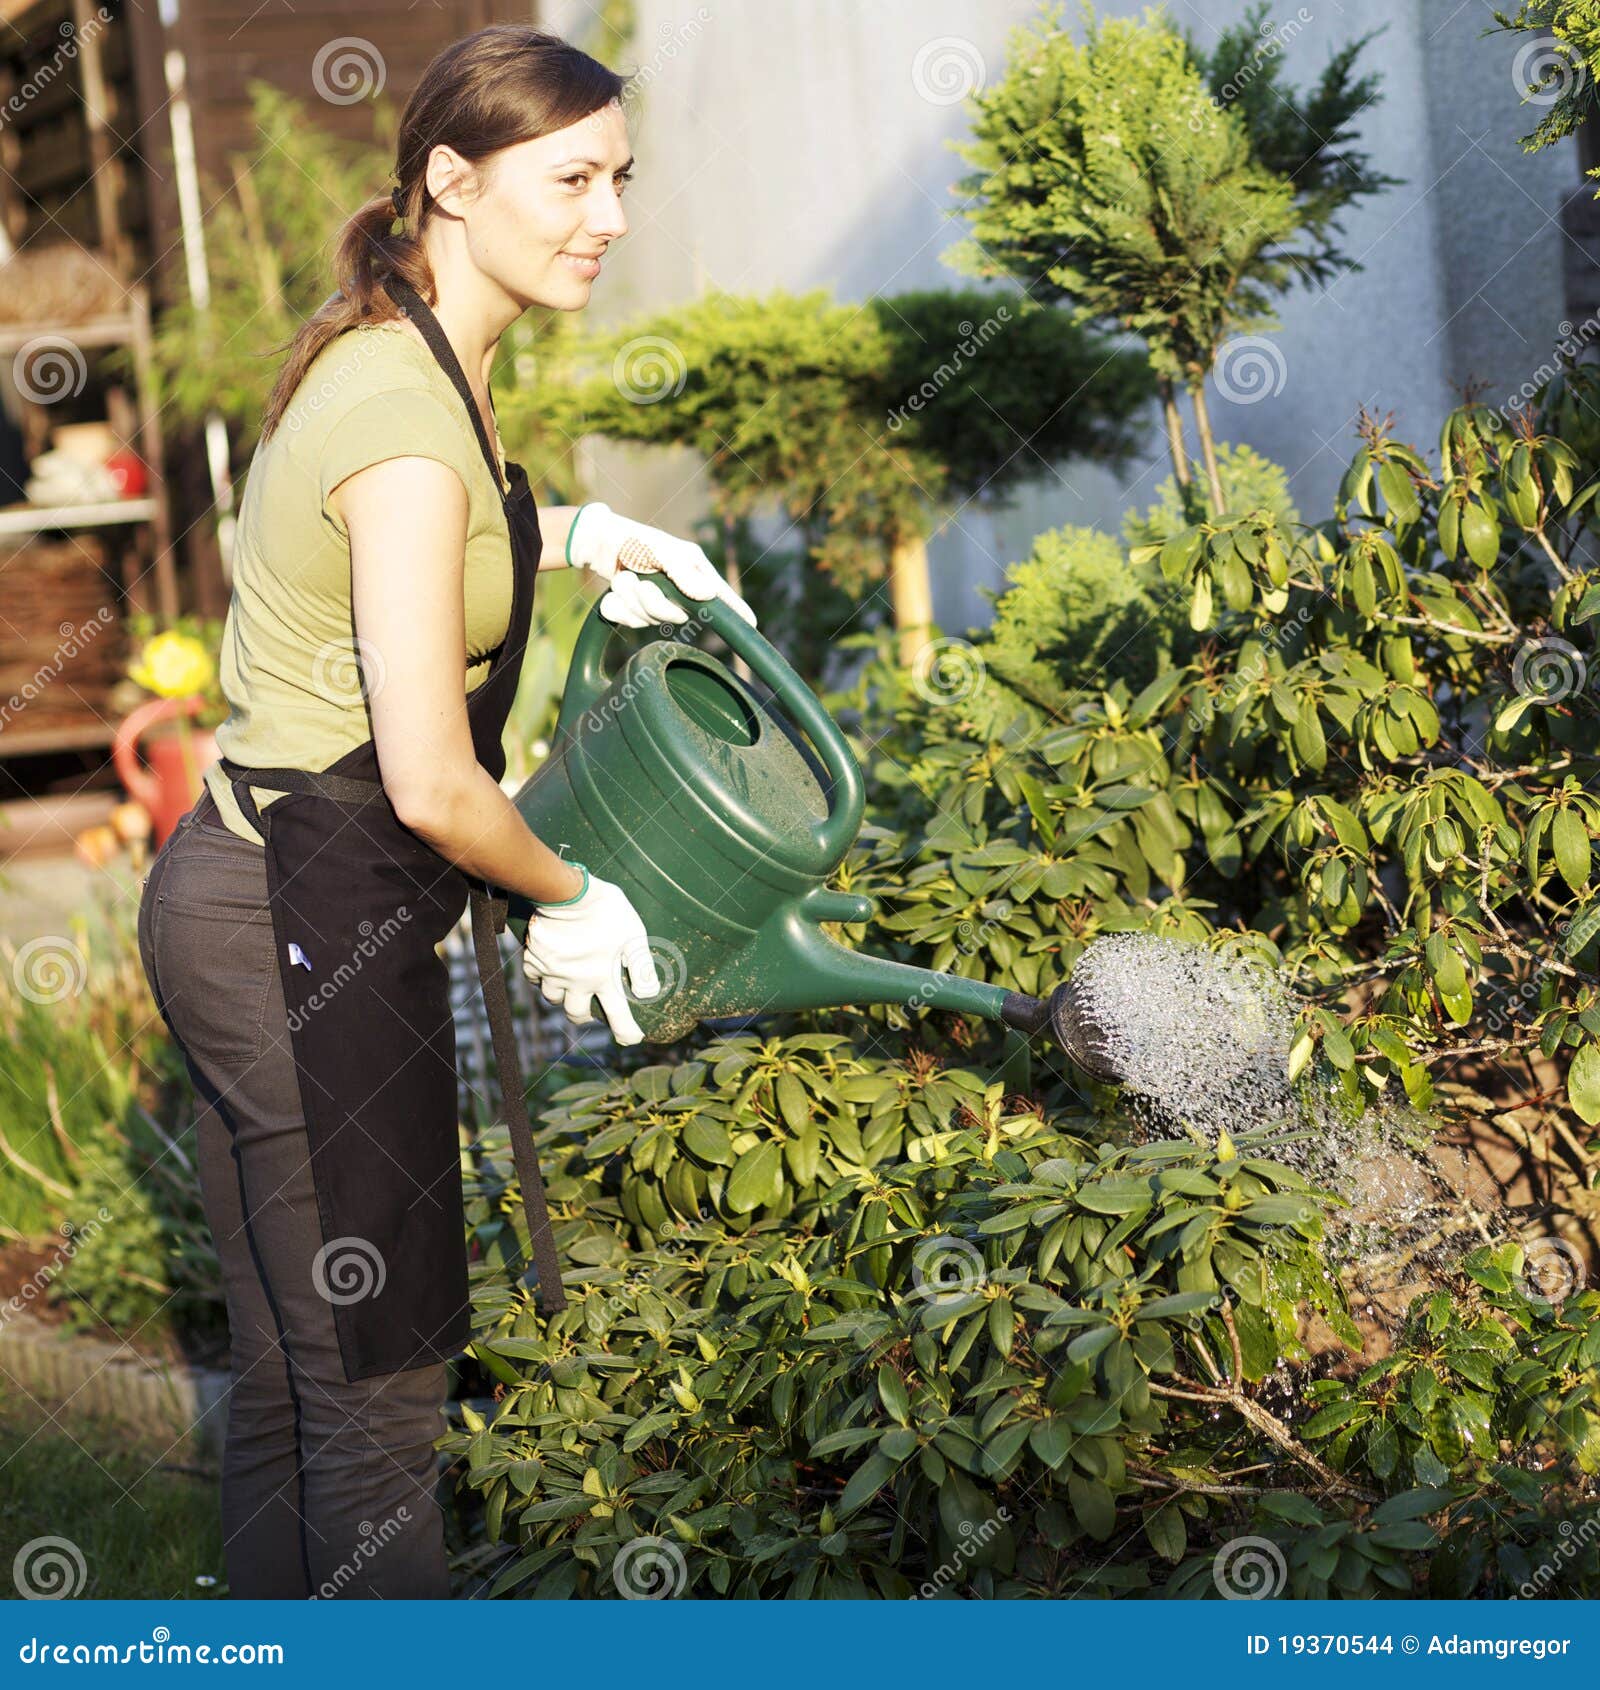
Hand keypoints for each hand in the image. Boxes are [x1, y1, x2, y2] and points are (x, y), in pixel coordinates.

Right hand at [520, 864, 660, 1044]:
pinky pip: (534, 978)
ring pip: (553, 998)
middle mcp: (577, 981)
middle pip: (576, 1013)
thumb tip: (650, 994)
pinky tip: (549, 970)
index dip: (626, 1031)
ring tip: (570, 986)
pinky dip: (541, 978)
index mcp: (603, 978)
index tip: (631, 1039)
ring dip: (562, 996)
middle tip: (591, 1009)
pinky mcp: (535, 958)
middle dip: (585, 1015)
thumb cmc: (607, 912)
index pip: (617, 1014)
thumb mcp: (634, 936)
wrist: (567, 893)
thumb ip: (641, 966)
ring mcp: (553, 971)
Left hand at [568, 502, 756, 629]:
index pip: (719, 597)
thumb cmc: (633, 539)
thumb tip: (710, 595)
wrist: (597, 542)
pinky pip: (629, 622)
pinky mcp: (637, 610)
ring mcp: (658, 602)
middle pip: (676, 616)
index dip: (736, 611)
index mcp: (693, 571)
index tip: (752, 624)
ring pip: (648, 621)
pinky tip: (614, 591)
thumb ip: (684, 573)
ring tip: (623, 576)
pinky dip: (617, 608)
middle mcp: (680, 589)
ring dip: (629, 599)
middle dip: (651, 601)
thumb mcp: (660, 550)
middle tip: (638, 578)